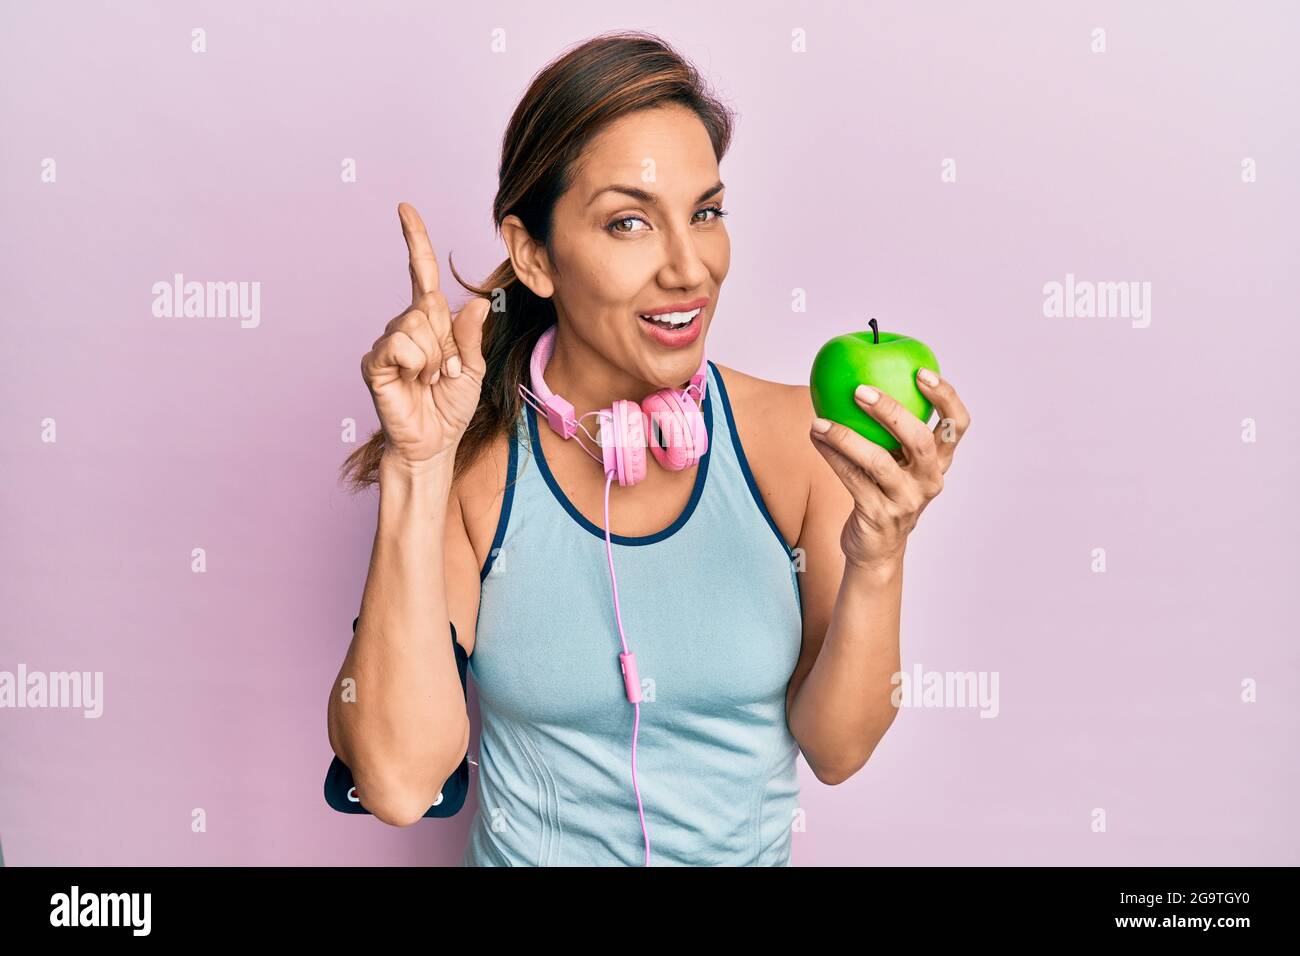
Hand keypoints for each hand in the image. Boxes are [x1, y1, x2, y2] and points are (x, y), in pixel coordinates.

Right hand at [360, 203, 490, 466]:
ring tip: (429, 380)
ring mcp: (387, 343)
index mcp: (429, 323)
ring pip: (417, 325)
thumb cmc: (450, 408)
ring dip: (435, 357)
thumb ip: (472, 335)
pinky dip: (417, 364)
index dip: (414, 241)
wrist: (434, 444)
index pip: (421, 274)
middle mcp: (404, 326)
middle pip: (430, 306)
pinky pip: (401, 344)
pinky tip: (414, 382)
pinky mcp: (375, 362)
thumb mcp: (472, 368)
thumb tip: (480, 302)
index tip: (405, 208)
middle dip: (448, 342)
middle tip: (446, 372)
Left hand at [809, 370, 969, 571]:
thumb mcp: (898, 464)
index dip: (945, 397)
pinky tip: (816, 436)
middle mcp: (929, 481)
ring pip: (878, 462)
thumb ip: (892, 432)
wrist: (876, 550)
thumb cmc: (884, 494)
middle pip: (921, 441)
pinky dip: (831, 455)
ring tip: (820, 421)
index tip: (922, 372)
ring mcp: (905, 501)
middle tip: (861, 391)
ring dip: (846, 436)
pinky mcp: (878, 515)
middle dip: (892, 411)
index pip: (957, 425)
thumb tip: (860, 378)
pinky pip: (851, 478)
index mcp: (939, 463)